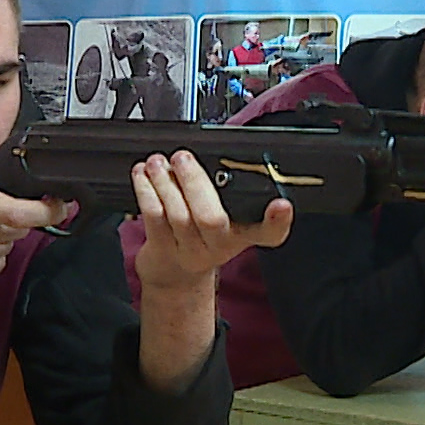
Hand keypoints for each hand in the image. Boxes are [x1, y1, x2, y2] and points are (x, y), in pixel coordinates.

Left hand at [132, 151, 292, 290]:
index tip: (282, 205)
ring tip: (158, 161)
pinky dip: (146, 191)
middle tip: (183, 158)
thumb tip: (211, 151)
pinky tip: (143, 174)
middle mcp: (220, 245)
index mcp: (243, 234)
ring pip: (178, 215)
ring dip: (165, 182)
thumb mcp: (224, 218)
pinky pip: (154, 217)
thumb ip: (225, 190)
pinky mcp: (163, 249)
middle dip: (194, 182)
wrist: (174, 273)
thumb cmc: (202, 234)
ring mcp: (190, 250)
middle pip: (211, 218)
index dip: (278, 220)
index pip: (269, 233)